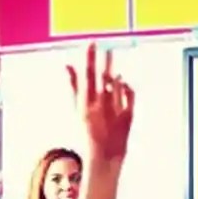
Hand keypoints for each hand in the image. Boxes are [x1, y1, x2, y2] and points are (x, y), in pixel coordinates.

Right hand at [67, 43, 134, 162]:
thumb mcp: (77, 109)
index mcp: (86, 104)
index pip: (88, 75)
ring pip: (117, 83)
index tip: (91, 42)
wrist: (104, 156)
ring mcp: (116, 110)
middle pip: (103, 77)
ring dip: (113, 71)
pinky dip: (126, 85)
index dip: (90, 58)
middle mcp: (101, 106)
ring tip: (110, 58)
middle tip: (106, 44)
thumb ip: (74, 86)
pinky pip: (130, 93)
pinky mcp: (128, 115)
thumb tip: (67, 64)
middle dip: (104, 59)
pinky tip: (122, 81)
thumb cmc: (88, 131)